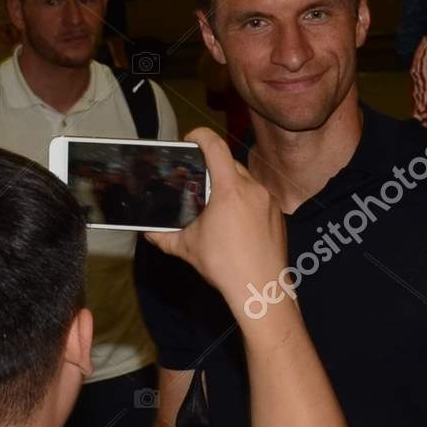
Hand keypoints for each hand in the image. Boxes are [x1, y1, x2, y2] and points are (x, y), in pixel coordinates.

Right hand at [143, 128, 286, 312]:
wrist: (261, 291)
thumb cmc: (226, 267)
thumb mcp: (188, 248)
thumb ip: (164, 236)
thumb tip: (148, 232)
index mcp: (229, 190)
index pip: (215, 146)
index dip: (200, 136)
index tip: (189, 140)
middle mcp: (253, 189)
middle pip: (230, 164)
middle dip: (212, 169)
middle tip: (197, 182)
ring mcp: (269, 201)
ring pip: (246, 181)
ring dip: (230, 186)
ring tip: (215, 205)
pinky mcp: (278, 215)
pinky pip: (259, 198)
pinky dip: (245, 202)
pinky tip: (235, 222)